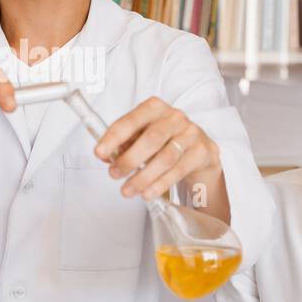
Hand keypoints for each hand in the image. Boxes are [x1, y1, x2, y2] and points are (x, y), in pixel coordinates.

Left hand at [93, 96, 222, 202]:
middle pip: (151, 138)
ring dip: (143, 177)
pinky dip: (160, 184)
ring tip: (127, 190)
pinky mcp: (202, 152)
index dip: (114, 137)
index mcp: (155, 108)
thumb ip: (125, 144)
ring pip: (166, 157)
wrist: (200, 154)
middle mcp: (175, 117)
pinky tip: (147, 193)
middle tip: (114, 175)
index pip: (132, 119)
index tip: (99, 152)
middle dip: (129, 159)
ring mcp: (191, 134)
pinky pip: (178, 170)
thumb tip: (105, 156)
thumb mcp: (143, 138)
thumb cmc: (165, 143)